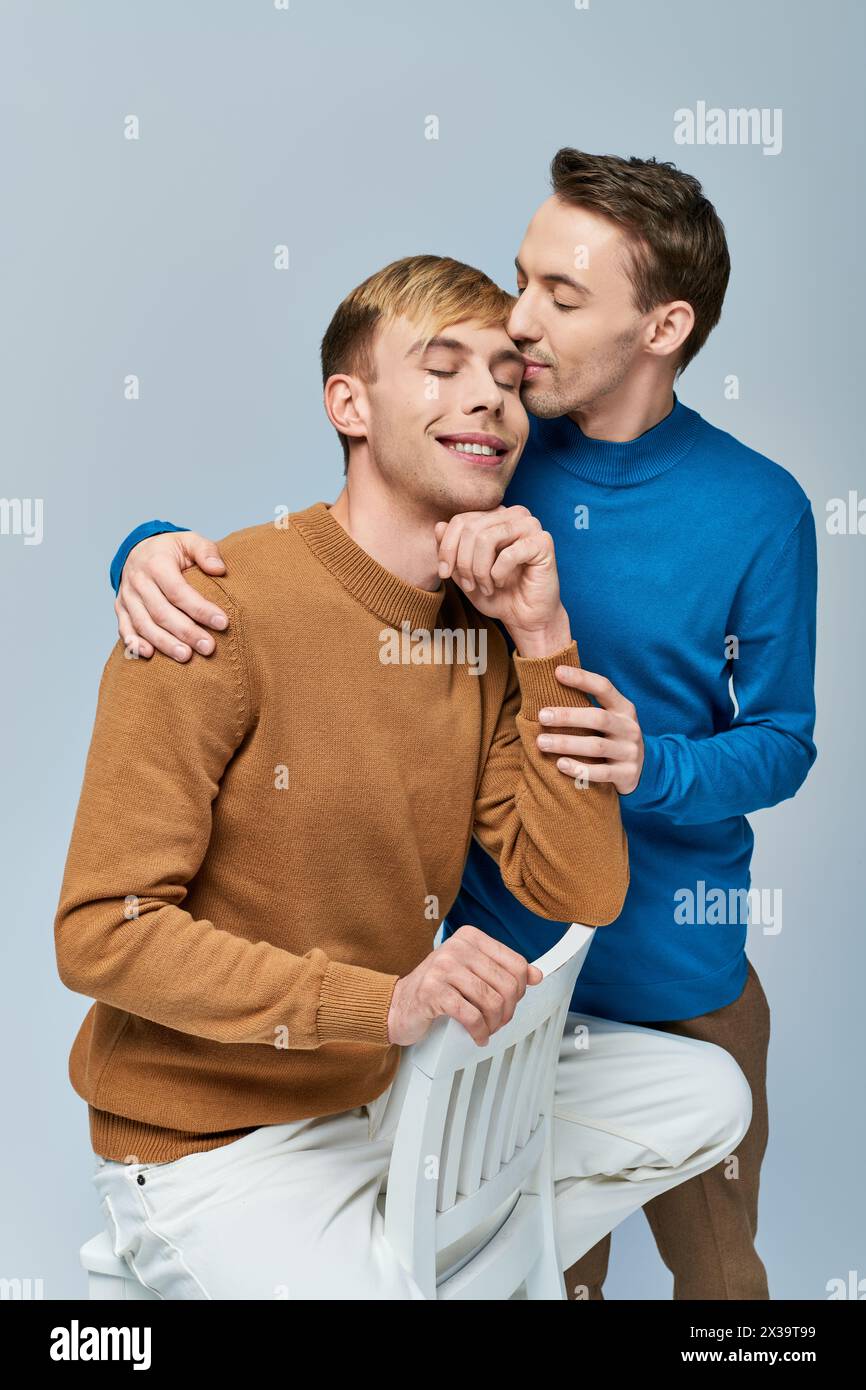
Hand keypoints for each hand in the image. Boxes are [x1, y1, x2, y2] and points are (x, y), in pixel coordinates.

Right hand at [115, 532, 228, 660]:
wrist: (139, 550)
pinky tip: (150, 655)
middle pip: (161, 612)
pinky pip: (125, 629)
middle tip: (208, 647)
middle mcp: (138, 581)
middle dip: (186, 632)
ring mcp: (127, 597)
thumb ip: (206, 551)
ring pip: (143, 624)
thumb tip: (219, 570)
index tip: (222, 623)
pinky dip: (135, 643)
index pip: (178, 591)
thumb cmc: (171, 550)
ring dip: (164, 643)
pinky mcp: (121, 609)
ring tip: (186, 657)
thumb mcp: (189, 541)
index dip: (200, 608)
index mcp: (156, 563)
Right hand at [386, 925, 542, 1046]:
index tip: (511, 1002)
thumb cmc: (436, 989)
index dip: (520, 990)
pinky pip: (471, 1016)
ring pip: (492, 1001)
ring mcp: (443, 967)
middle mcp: (457, 947)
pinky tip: (478, 1036)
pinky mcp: (433, 991)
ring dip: (495, 1024)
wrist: (398, 1005)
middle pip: (507, 984)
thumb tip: (536, 975)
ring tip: (488, 1030)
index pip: (516, 963)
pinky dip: (479, 1032)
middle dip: (508, 1011)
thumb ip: (501, 970)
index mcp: (470, 937)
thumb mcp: (471, 972)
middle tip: (498, 1021)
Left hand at [433, 505, 570, 656]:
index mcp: (495, 516)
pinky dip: (498, 573)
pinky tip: (501, 583)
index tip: (445, 574)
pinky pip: (509, 554)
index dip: (447, 548)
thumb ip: (451, 549)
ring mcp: (530, 525)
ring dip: (480, 570)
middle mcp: (514, 514)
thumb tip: (438, 526)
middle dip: (463, 562)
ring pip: (487, 538)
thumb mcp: (464, 572)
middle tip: (469, 586)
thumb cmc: (496, 593)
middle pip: (472, 528)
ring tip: (485, 587)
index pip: (460, 520)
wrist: (524, 617)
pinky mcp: (543, 542)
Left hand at [536, 668, 644, 793]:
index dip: (582, 679)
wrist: (642, 769)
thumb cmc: (612, 737)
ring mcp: (630, 752)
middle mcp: (629, 728)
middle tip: (541, 716)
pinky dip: (579, 769)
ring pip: (596, 747)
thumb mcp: (609, 718)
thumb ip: (587, 705)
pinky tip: (560, 764)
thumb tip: (548, 686)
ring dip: (566, 743)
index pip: (604, 687)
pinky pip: (601, 773)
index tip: (557, 672)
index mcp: (624, 708)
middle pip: (598, 718)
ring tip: (541, 742)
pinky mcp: (627, 774)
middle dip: (568, 716)